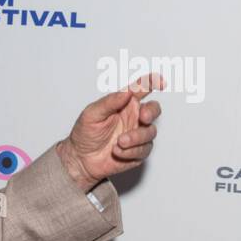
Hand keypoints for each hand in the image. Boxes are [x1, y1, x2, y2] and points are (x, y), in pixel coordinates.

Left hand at [56, 73, 164, 190]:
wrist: (81, 159)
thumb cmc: (85, 133)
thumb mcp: (92, 114)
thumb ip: (110, 101)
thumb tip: (127, 91)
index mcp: (124, 103)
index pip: (141, 89)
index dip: (152, 82)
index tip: (160, 81)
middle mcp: (134, 117)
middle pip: (153, 109)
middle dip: (151, 112)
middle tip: (143, 117)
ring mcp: (137, 135)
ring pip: (151, 132)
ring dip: (136, 137)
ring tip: (120, 141)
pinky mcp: (138, 152)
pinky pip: (144, 150)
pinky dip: (131, 151)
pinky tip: (117, 152)